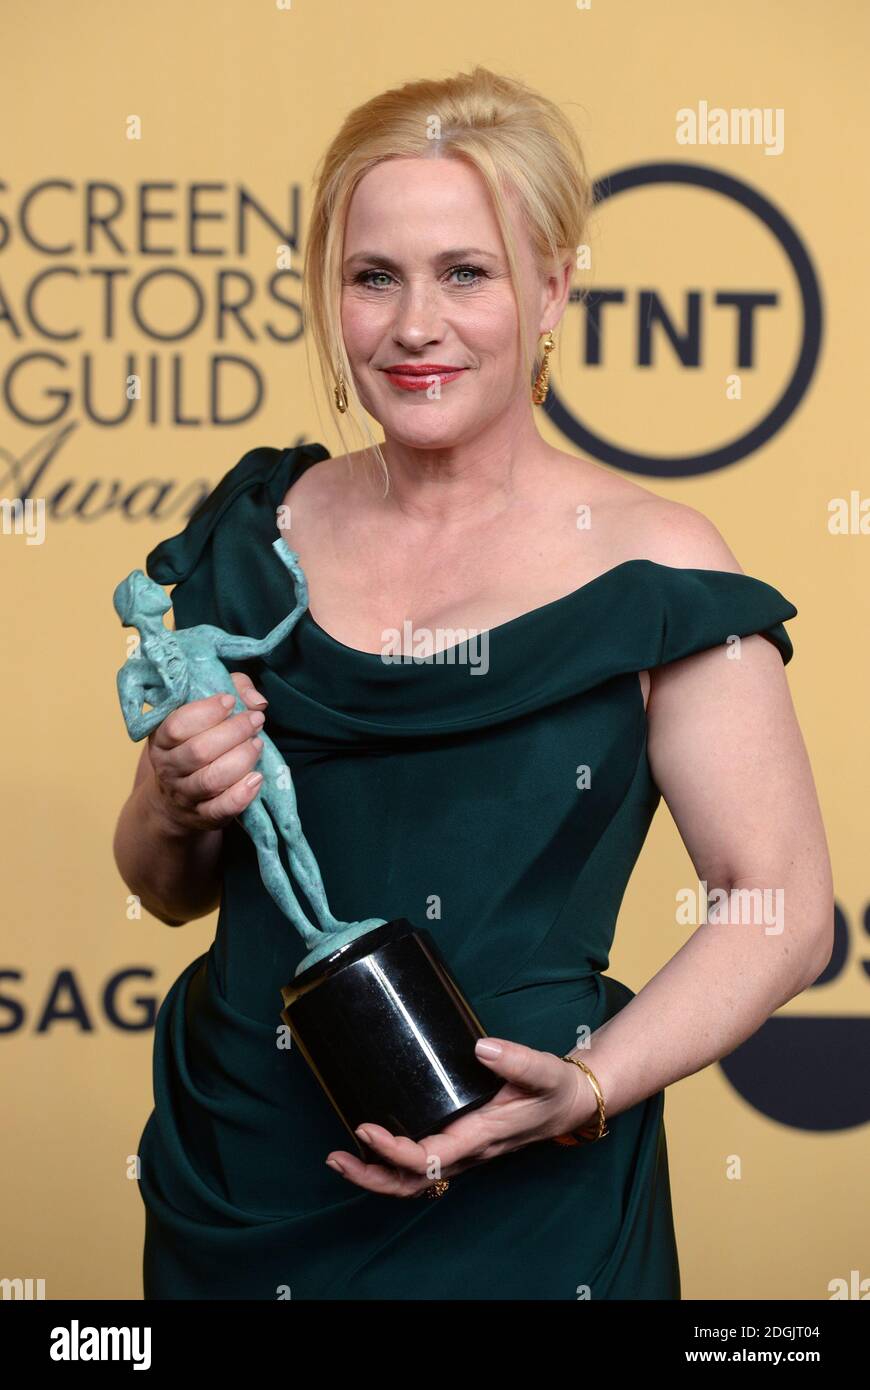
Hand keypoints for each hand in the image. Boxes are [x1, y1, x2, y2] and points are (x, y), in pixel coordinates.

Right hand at [145, 671, 269, 832]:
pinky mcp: (203, 816)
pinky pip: (222, 809)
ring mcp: (184, 794)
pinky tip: (257, 778)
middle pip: (199, 751)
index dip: (206, 712)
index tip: (230, 701)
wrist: (175, 799)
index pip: (177, 725)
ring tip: (257, 744)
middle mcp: (168, 768)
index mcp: (161, 739)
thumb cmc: (197, 741)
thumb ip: (232, 689)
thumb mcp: (205, 711)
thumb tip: (256, 701)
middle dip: (234, 732)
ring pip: (212, 780)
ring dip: (241, 759)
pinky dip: (242, 794)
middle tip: (256, 721)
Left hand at [324, 1037, 598, 1197]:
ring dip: (376, 1176)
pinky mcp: (460, 1145)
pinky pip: (422, 1168)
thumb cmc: (555, 1089)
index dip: (393, 1151)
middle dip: (372, 1177)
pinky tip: (370, 1147)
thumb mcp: (544, 1071)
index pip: (429, 1159)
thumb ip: (516, 1059)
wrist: (571, 1104)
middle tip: (335, 1159)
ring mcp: (463, 1154)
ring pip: (415, 1181)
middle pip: (413, 1183)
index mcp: (481, 1137)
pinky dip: (390, 1166)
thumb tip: (481, 1047)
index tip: (364, 1128)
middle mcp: (467, 1153)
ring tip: (339, 1159)